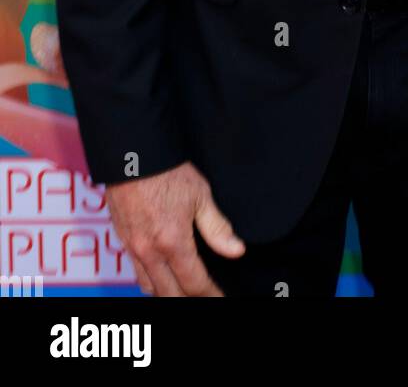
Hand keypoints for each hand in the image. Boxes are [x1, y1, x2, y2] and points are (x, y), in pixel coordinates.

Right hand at [106, 161, 244, 296]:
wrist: (133, 154)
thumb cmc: (167, 170)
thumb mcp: (201, 195)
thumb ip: (218, 227)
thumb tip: (236, 250)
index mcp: (172, 242)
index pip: (193, 283)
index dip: (210, 295)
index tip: (220, 299)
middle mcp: (149, 251)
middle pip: (169, 294)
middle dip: (189, 300)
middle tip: (205, 298)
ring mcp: (133, 247)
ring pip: (149, 287)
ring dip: (167, 294)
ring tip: (184, 292)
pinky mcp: (122, 239)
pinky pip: (136, 272)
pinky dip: (150, 281)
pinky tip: (161, 275)